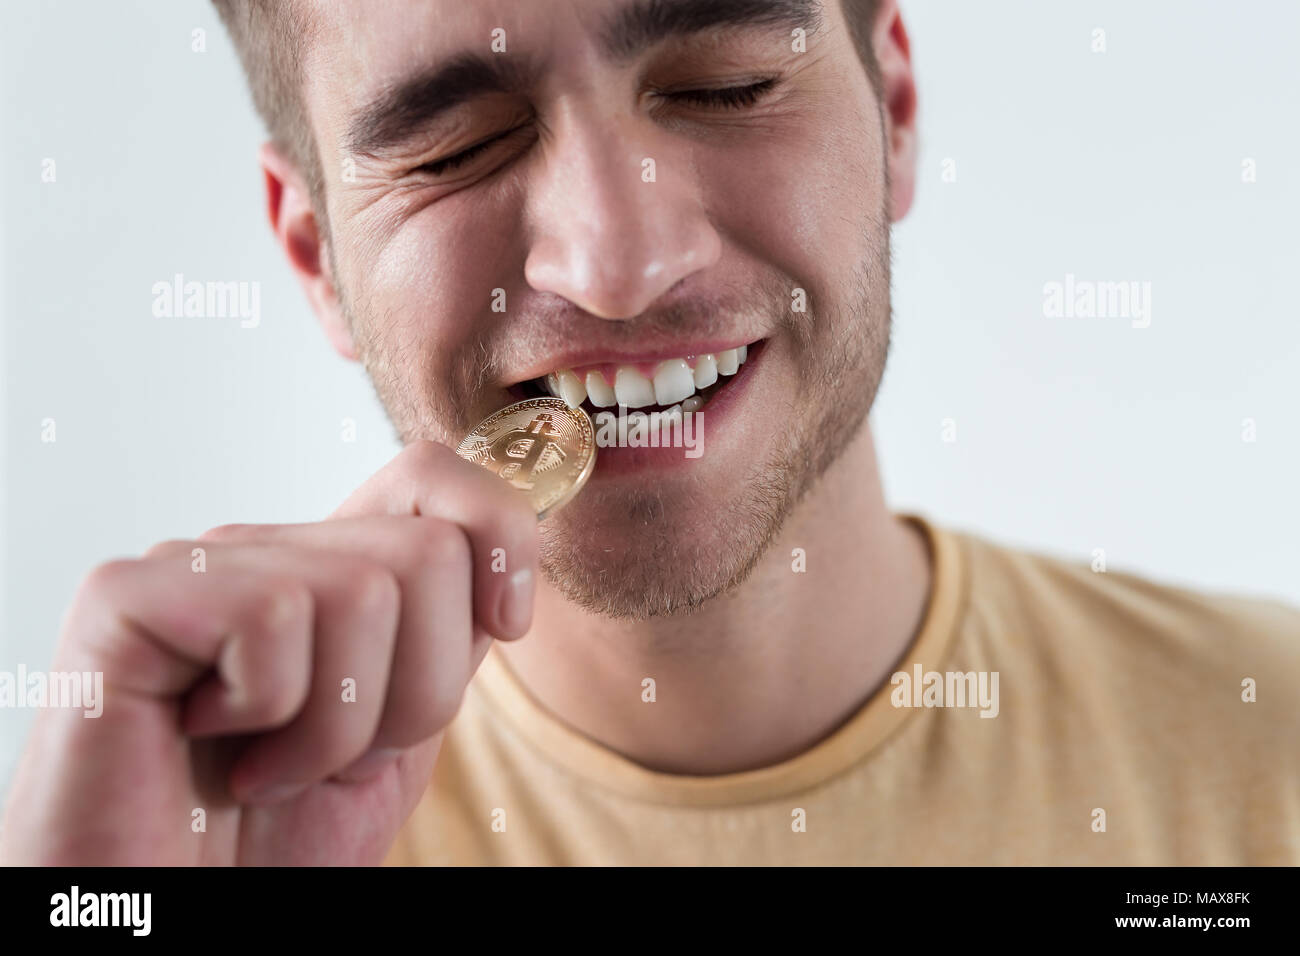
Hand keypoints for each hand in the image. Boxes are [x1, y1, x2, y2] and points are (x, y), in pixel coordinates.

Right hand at [0, 441, 536, 864]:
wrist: (173, 913)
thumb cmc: (274, 839)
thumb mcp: (400, 724)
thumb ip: (450, 632)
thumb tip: (514, 550)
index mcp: (326, 570)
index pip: (432, 473)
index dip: (501, 535)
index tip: (505, 626)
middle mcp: (263, 551)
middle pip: (429, 550)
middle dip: (419, 689)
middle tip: (337, 754)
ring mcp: (195, 566)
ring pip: (366, 589)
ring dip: (340, 724)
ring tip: (273, 767)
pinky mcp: (126, 597)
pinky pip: (272, 617)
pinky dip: (269, 713)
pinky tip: (212, 741)